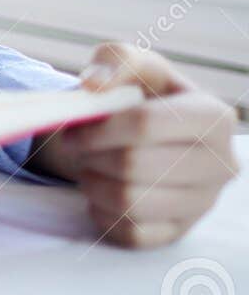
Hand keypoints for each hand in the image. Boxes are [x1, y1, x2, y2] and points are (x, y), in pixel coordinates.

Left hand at [30, 43, 238, 247]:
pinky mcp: (179, 233)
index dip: (98, 127)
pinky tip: (101, 190)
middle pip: (132, 165)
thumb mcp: (128, 63)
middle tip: (76, 146)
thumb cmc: (135, 94)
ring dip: (92, 181)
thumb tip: (94, 86)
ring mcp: (203, 204)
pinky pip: (129, 233)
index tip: (74, 127)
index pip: (146, 124)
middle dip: (91, 154)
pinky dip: (101, 211)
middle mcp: (221, 165)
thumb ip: (113, 61)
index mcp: (215, 118)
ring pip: (128, 202)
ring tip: (89, 164)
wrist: (137, 133)